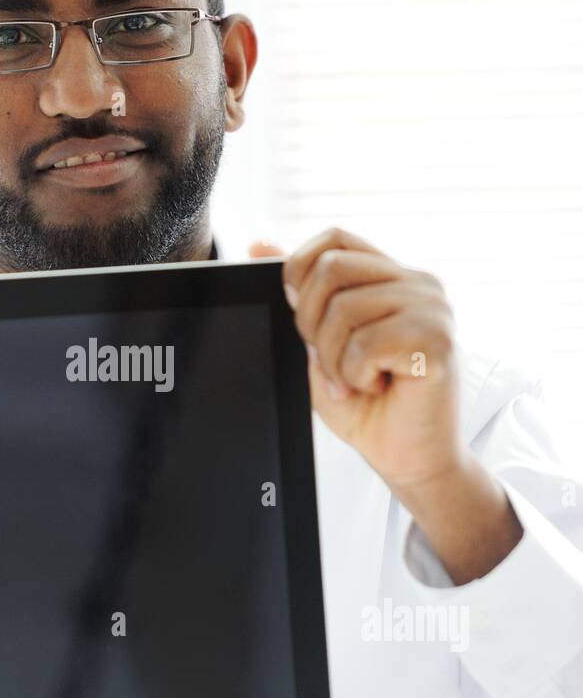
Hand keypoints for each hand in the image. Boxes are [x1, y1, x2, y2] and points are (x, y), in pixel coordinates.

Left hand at [250, 230, 464, 495]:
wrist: (409, 459)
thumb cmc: (368, 406)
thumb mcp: (317, 343)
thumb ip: (298, 293)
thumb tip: (260, 243)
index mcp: (391, 277)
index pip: (335, 238)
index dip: (301, 270)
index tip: (300, 316)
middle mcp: (418, 283)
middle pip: (332, 268)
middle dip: (310, 323)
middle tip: (329, 362)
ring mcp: (433, 308)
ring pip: (344, 309)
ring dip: (334, 359)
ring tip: (355, 381)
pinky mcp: (437, 340)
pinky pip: (366, 344)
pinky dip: (356, 375)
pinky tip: (377, 387)